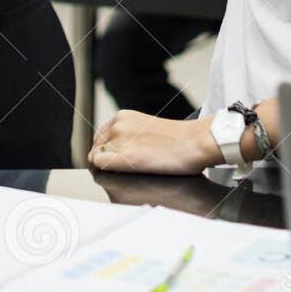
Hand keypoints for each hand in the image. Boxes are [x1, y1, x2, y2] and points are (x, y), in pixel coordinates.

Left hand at [88, 109, 223, 174]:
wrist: (194, 143)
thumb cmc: (178, 140)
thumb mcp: (145, 128)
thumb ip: (128, 134)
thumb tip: (116, 149)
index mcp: (122, 116)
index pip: (99, 137)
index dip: (104, 151)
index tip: (114, 160)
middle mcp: (117, 125)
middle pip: (96, 147)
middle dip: (104, 159)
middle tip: (121, 170)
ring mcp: (120, 140)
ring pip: (96, 157)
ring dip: (106, 167)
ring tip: (126, 173)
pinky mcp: (126, 157)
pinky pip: (100, 164)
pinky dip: (106, 171)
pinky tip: (122, 175)